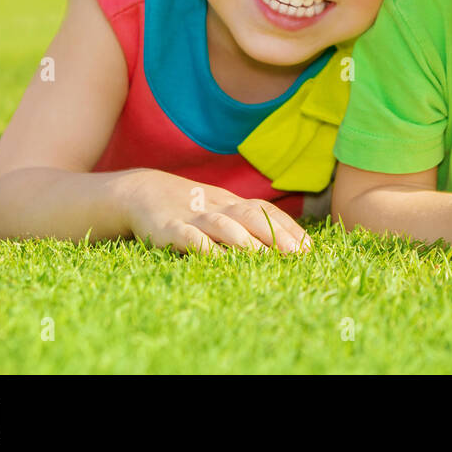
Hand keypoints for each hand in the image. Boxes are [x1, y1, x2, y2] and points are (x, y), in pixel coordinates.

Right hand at [124, 169, 310, 255]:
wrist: (143, 191)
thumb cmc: (190, 206)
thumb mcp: (220, 209)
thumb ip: (246, 222)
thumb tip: (283, 242)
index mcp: (232, 202)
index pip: (265, 211)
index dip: (287, 227)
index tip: (307, 247)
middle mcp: (218, 207)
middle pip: (251, 216)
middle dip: (276, 234)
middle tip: (297, 254)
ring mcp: (194, 216)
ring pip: (224, 225)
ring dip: (245, 241)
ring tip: (266, 257)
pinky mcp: (169, 228)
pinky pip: (189, 237)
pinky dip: (205, 248)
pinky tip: (219, 260)